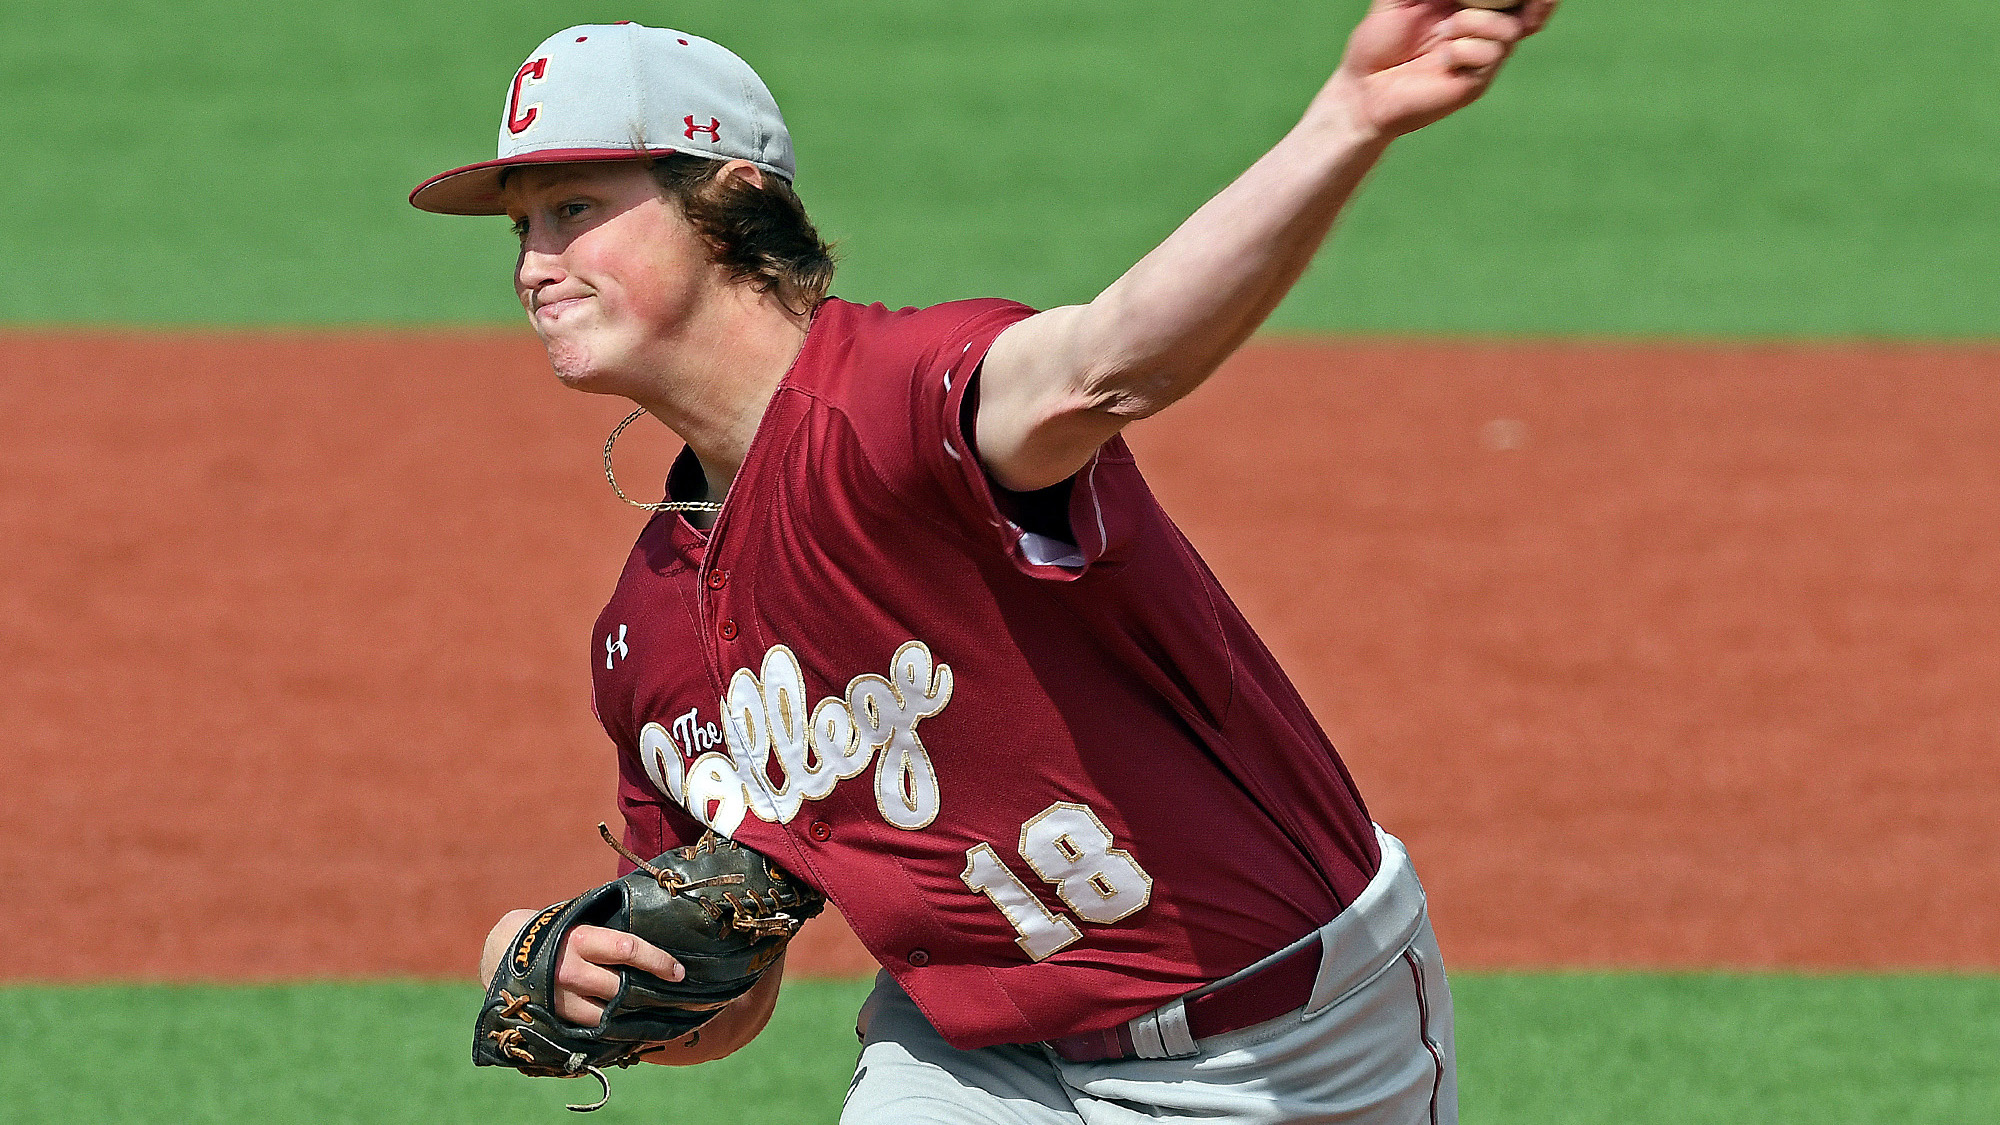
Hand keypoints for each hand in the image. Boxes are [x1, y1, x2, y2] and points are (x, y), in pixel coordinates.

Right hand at [479, 909, 685, 1025]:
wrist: (502, 950)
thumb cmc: (552, 930)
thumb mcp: (577, 919)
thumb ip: (607, 930)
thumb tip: (653, 925)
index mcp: (581, 939)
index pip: (629, 950)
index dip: (658, 962)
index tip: (679, 973)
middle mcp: (570, 970)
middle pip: (621, 988)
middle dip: (648, 994)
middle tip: (672, 998)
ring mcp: (559, 998)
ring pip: (606, 1015)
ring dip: (629, 1016)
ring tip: (652, 1015)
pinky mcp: (552, 1017)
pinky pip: (588, 1029)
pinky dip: (609, 1029)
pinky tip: (626, 1029)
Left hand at [1333, 0, 1557, 138]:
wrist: (1363, 87)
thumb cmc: (1378, 40)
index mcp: (1468, 4)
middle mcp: (1481, 28)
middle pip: (1528, 10)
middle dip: (1533, 2)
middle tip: (1512, 2)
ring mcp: (1481, 56)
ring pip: (1510, 29)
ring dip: (1477, 22)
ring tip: (1446, 30)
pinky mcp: (1477, 82)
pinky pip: (1491, 55)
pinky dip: (1466, 50)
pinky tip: (1444, 58)